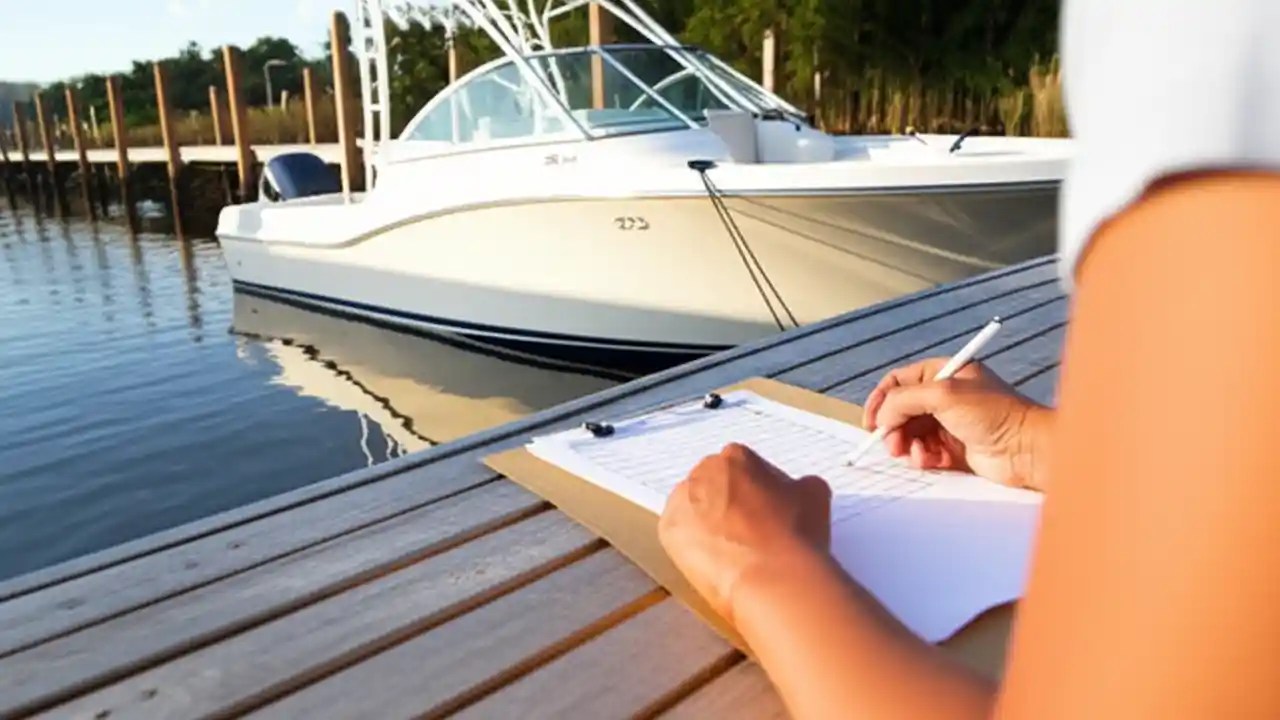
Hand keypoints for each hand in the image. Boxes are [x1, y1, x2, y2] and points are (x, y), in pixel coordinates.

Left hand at [658, 443, 831, 624]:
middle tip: (747, 533)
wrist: (772, 577)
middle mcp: (702, 472)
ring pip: (693, 510)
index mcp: (736, 457)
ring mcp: (681, 501)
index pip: (743, 470)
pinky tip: (716, 562)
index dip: (756, 493)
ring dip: (707, 524)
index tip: (764, 513)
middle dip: (727, 504)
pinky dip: (693, 546)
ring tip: (732, 551)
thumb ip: (799, 484)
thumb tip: (795, 490)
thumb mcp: (814, 494)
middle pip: (713, 486)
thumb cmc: (796, 533)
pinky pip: (679, 535)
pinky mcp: (668, 532)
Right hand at [863, 359, 1050, 489]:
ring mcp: (950, 423)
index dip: (881, 399)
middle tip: (891, 443)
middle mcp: (946, 397)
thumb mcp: (942, 394)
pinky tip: (929, 460)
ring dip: (906, 444)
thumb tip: (882, 417)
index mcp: (944, 374)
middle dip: (892, 427)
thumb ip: (903, 400)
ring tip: (913, 453)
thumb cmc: (993, 413)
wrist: (1026, 448)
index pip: (899, 381)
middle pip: (901, 410)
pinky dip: (921, 458)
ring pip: (911, 433)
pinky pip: (925, 452)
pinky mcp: (955, 448)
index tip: (871, 421)